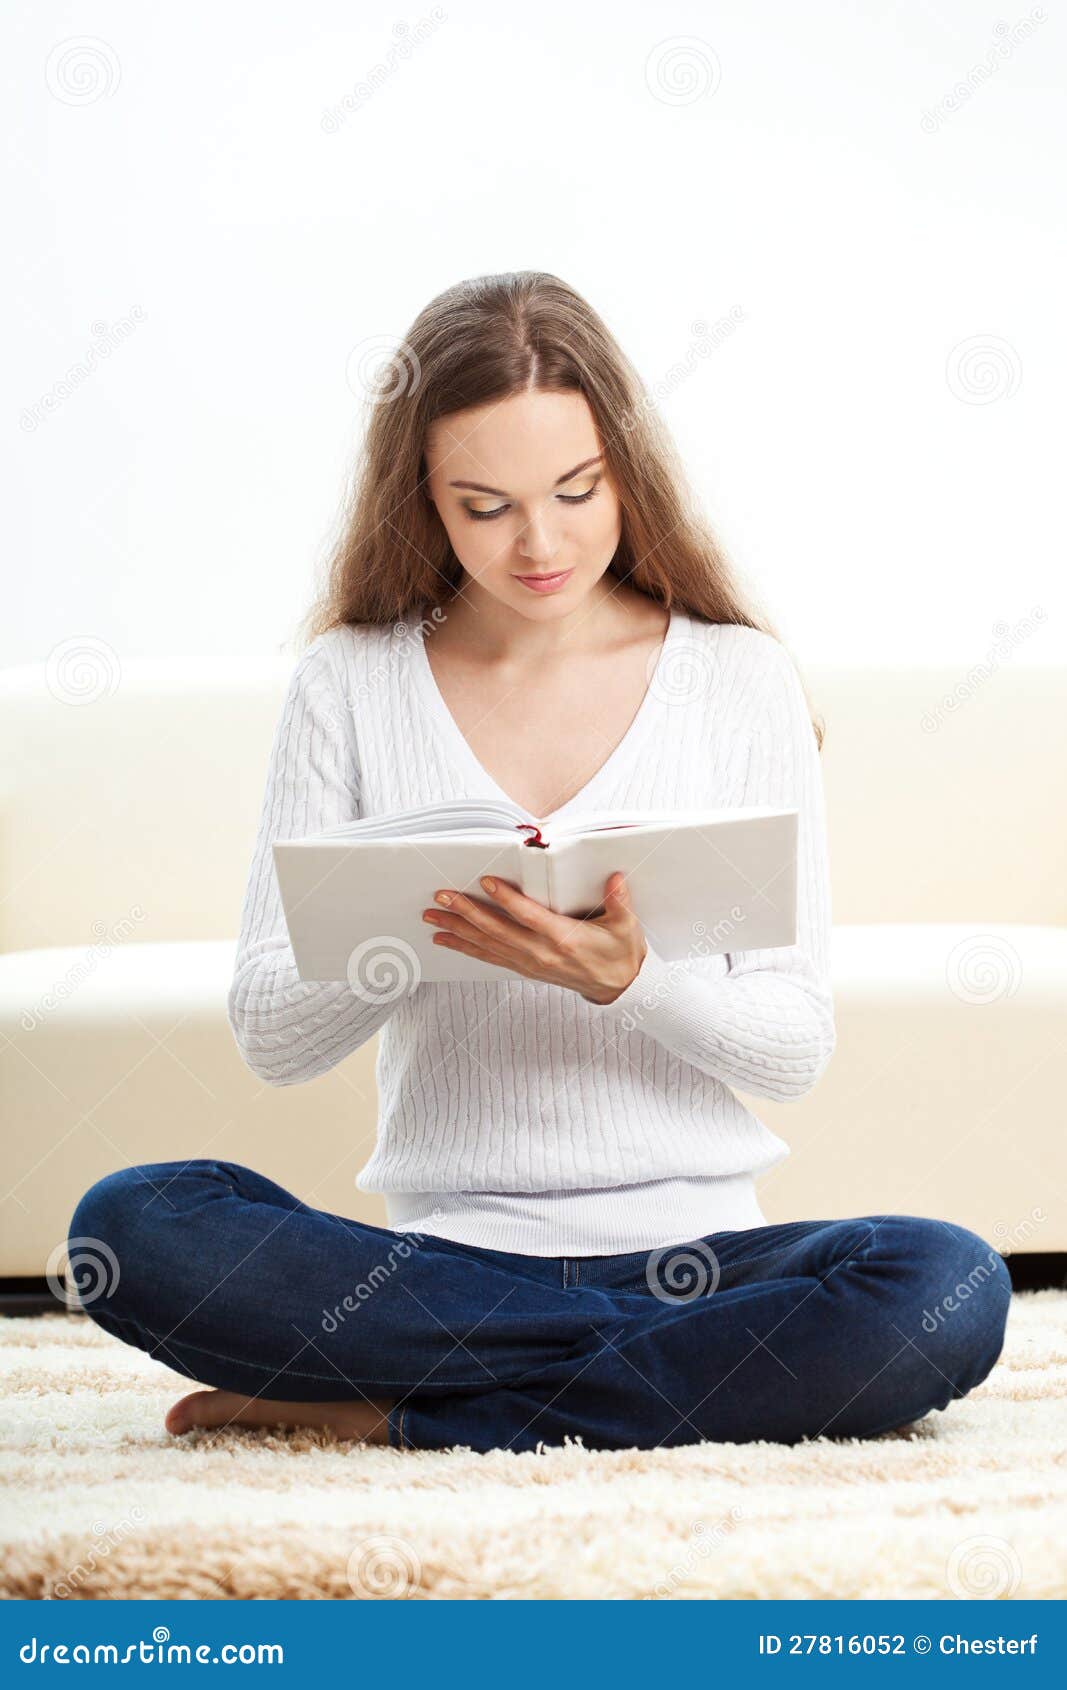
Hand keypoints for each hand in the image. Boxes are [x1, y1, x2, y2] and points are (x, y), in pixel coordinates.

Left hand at [421, 871, 647, 1003]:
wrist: (618, 988)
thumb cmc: (620, 953)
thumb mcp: (626, 926)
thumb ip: (619, 901)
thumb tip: (615, 878)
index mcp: (564, 938)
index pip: (528, 916)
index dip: (506, 899)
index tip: (485, 882)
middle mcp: (541, 952)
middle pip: (497, 930)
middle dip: (466, 912)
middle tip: (442, 896)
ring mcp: (530, 962)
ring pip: (487, 945)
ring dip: (457, 929)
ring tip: (432, 916)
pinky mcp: (524, 968)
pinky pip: (489, 957)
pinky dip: (465, 947)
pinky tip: (446, 938)